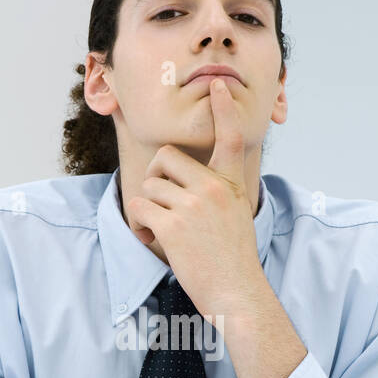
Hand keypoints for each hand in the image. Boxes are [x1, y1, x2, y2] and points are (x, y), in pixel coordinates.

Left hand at [126, 77, 264, 322]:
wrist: (237, 292)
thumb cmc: (234, 259)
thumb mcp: (237, 214)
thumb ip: (218, 192)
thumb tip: (185, 182)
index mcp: (230, 184)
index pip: (230, 137)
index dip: (224, 108)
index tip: (218, 85)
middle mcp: (212, 189)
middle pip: (165, 157)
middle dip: (155, 175)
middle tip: (159, 198)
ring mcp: (192, 206)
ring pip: (149, 185)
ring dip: (147, 205)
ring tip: (159, 227)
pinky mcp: (172, 226)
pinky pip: (140, 209)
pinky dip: (140, 224)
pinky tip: (152, 239)